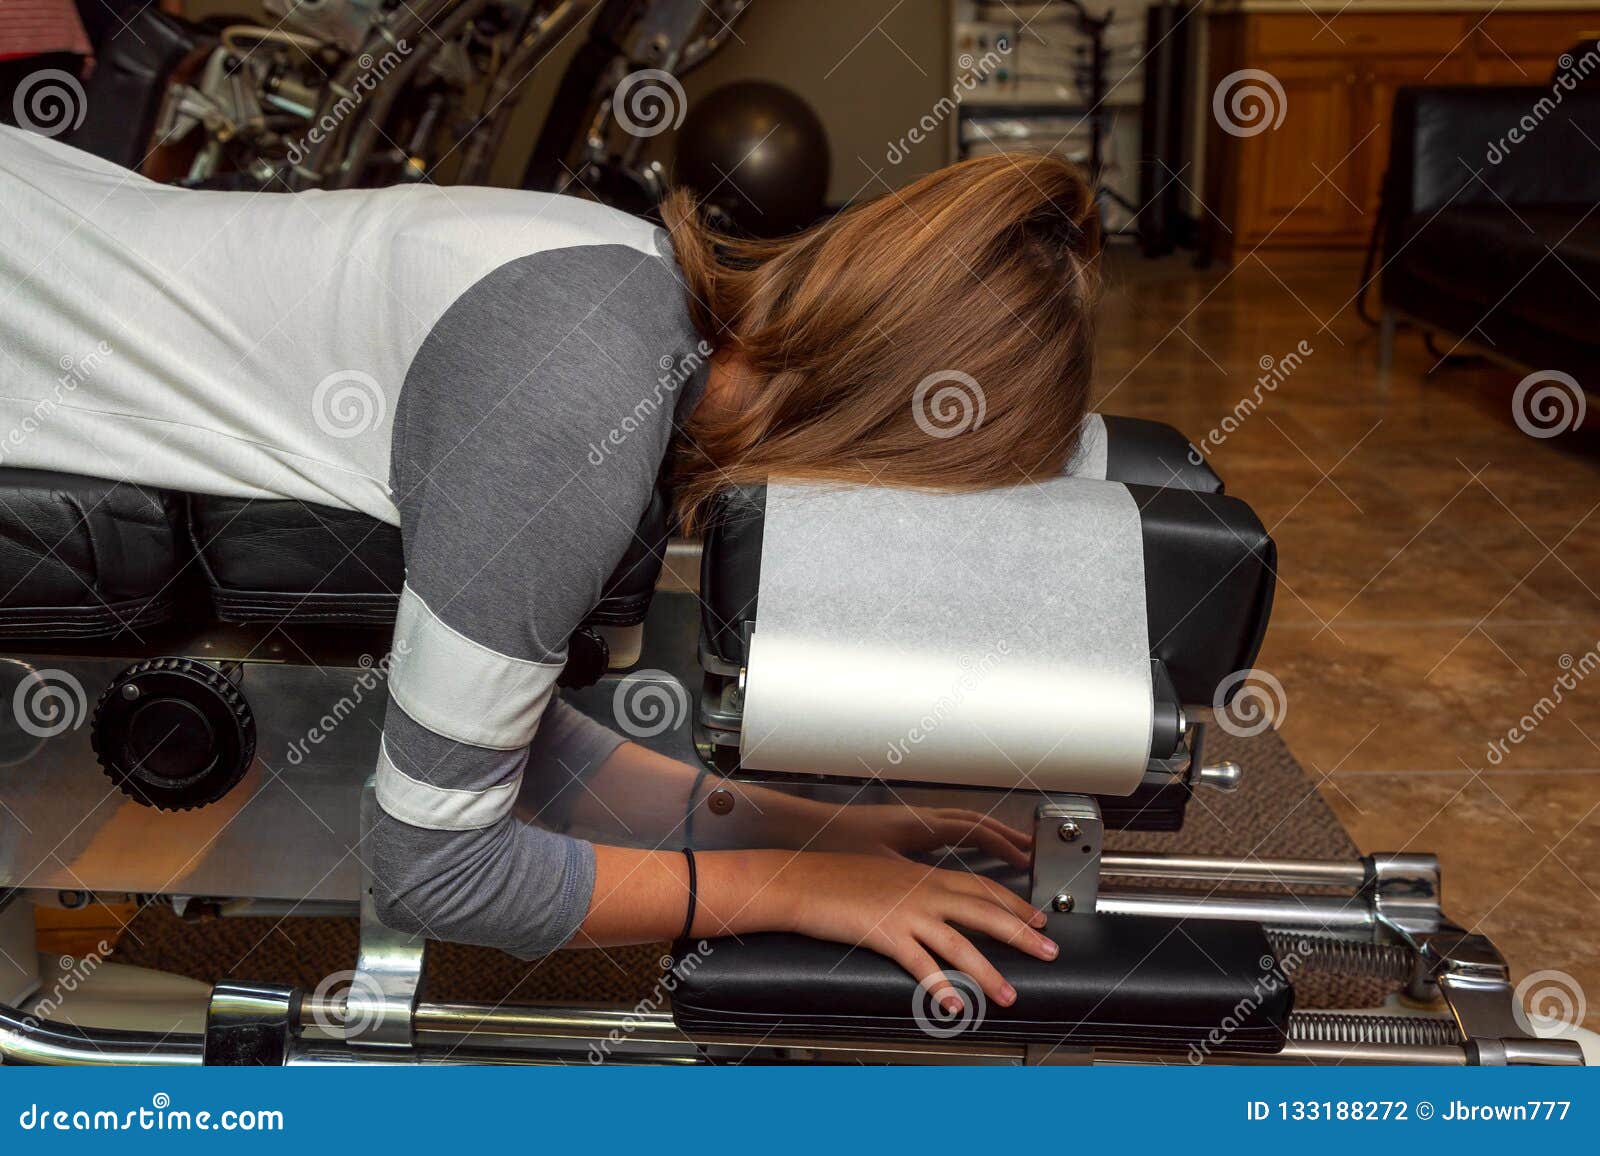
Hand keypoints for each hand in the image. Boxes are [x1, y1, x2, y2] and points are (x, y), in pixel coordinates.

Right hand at [776, 852, 1056, 1010]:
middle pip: (985, 912)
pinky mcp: (886, 934)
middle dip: (1022, 933)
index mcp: (925, 876)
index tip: (1038, 917)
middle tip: (1049, 950)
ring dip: (989, 972)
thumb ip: (912, 887)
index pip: (982, 888)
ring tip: (1009, 995)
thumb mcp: (884, 874)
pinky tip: (956, 1005)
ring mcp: (906, 912)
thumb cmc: (834, 876)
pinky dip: (942, 987)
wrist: (799, 879)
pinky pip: (921, 966)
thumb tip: (930, 904)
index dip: (1014, 903)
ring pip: (960, 944)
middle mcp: (923, 891)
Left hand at [814, 803, 1033, 870]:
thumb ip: (912, 890)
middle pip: (972, 825)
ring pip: (956, 825)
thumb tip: (937, 908)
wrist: (797, 835)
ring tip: (1006, 850)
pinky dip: (960, 836)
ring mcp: (907, 826)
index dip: (1002, 845)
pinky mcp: (894, 833)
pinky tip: (962, 850)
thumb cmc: (831, 849)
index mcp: (918, 828)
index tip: (1024, 859)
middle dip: (1003, 838)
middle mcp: (917, 822)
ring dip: (984, 836)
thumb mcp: (877, 872)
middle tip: (1029, 852)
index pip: (973, 831)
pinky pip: (939, 828)